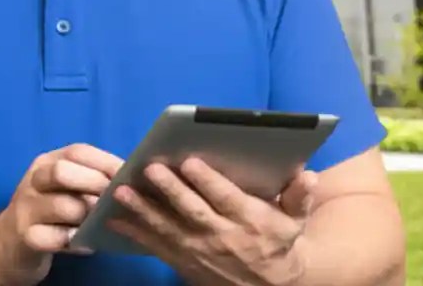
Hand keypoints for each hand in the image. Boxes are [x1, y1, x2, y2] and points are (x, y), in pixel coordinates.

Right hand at [0, 144, 123, 284]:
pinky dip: (76, 242)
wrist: (8, 244)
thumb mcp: (65, 189)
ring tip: (101, 224)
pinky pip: (57, 238)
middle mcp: (33, 180)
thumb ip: (91, 179)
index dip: (107, 163)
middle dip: (96, 185)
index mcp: (46, 162)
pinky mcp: (25, 236)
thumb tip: (134, 179)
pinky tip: (84, 243)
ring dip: (89, 217)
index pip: (78, 152)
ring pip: (63, 206)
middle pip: (63, 171)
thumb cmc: (49, 212)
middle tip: (116, 202)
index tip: (131, 178)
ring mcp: (26, 208)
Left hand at [107, 158, 316, 285]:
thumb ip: (299, 196)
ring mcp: (199, 251)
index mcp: (249, 221)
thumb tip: (307, 174)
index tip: (191, 161)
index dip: (208, 181)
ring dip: (143, 210)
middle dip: (170, 190)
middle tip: (150, 168)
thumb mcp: (295, 221)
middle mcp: (222, 236)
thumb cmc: (278, 241)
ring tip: (122, 191)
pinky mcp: (182, 262)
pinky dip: (135, 233)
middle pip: (192, 211)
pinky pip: (156, 247)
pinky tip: (114, 218)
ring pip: (168, 228)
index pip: (226, 198)